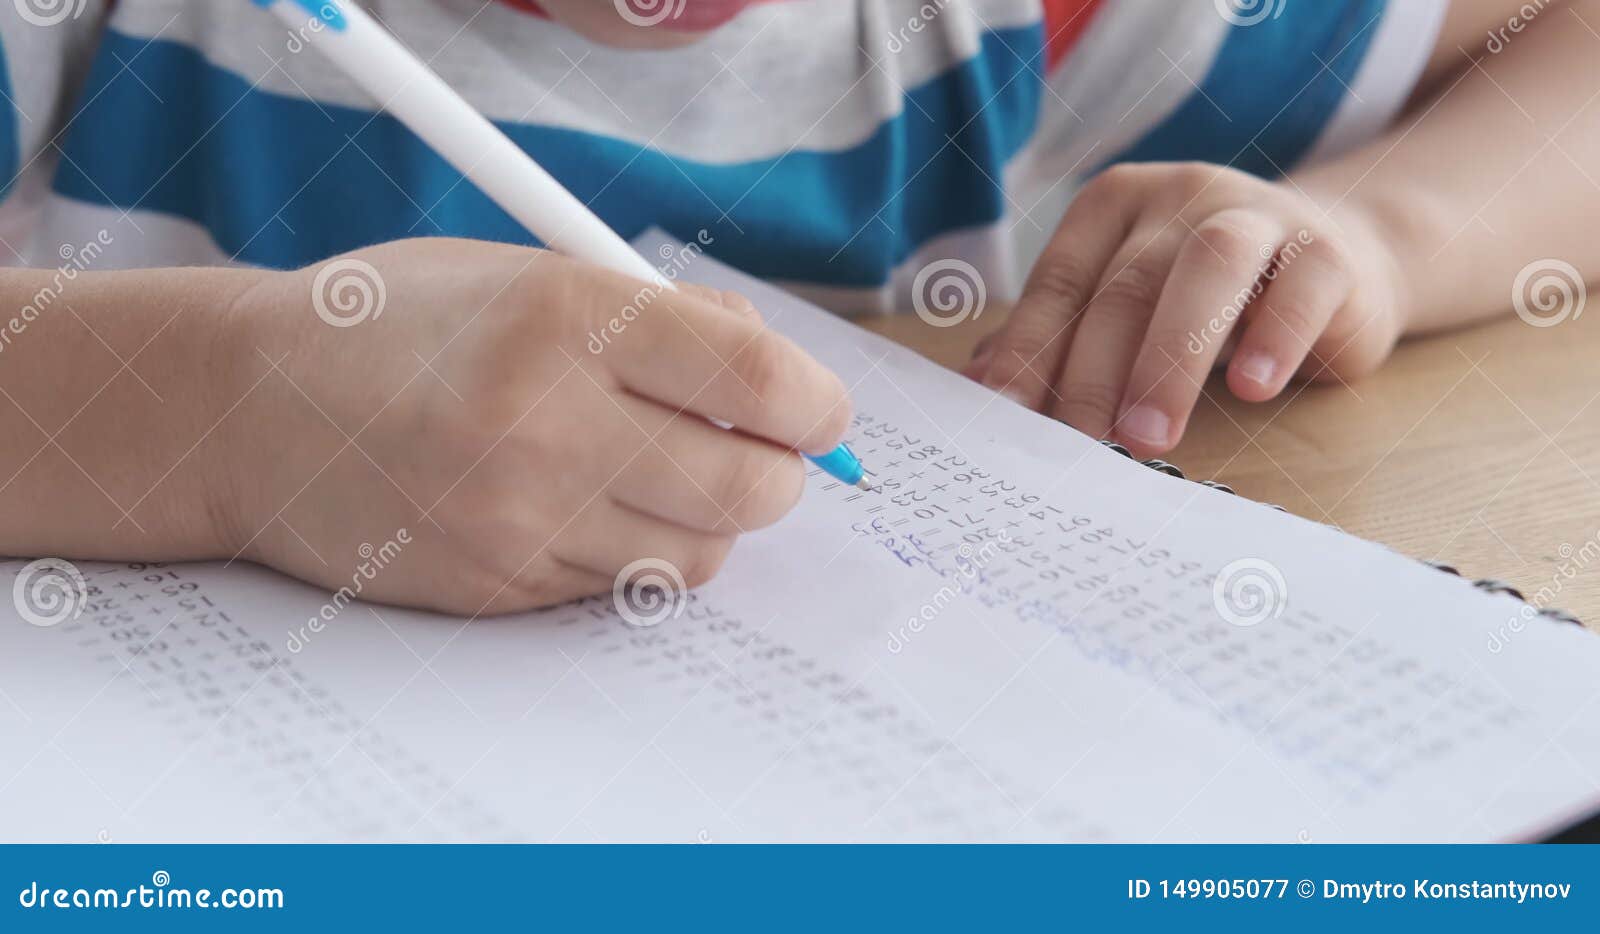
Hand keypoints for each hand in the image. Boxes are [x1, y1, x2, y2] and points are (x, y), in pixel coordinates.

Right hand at [218, 238, 850, 615]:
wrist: (247, 410)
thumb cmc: (394, 324)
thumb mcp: (526, 273)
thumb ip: (659, 315)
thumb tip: (771, 361)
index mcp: (564, 319)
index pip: (757, 379)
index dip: (817, 403)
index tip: (821, 411)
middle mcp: (547, 424)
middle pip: (752, 487)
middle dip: (780, 472)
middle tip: (760, 450)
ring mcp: (520, 520)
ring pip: (701, 554)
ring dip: (709, 518)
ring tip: (659, 474)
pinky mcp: (499, 588)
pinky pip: (625, 589)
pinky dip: (636, 553)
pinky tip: (586, 507)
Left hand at [966, 162, 1408, 454]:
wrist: (1339, 257)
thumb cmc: (1207, 297)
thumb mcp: (1130, 306)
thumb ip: (1064, 336)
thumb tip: (982, 387)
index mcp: (1114, 206)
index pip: (1060, 280)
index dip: (1030, 348)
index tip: (1006, 414)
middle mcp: (1179, 196)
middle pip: (1125, 284)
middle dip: (1095, 371)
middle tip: (1080, 442)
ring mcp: (1257, 213)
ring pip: (1206, 270)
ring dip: (1170, 357)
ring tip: (1147, 434)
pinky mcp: (1325, 248)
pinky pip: (1300, 285)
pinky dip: (1274, 337)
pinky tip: (1252, 388)